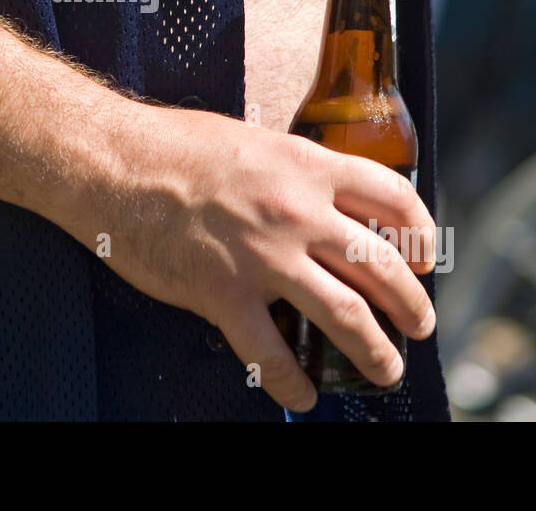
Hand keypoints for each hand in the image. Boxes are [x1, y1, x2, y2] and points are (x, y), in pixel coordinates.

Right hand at [83, 103, 436, 412]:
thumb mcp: (249, 140)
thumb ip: (288, 170)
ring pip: (345, 314)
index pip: (392, 197)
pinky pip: (270, 353)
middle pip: (381, 266)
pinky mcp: (223, 293)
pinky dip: (294, 383)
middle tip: (420, 324)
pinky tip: (304, 395)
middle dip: (411, 304)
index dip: (420, 231)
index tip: (424, 255)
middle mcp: (297, 211)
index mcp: (306, 165)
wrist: (112, 162)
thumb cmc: (170, 144)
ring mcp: (263, 256)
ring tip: (385, 369)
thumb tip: (312, 196)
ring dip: (375, 350)